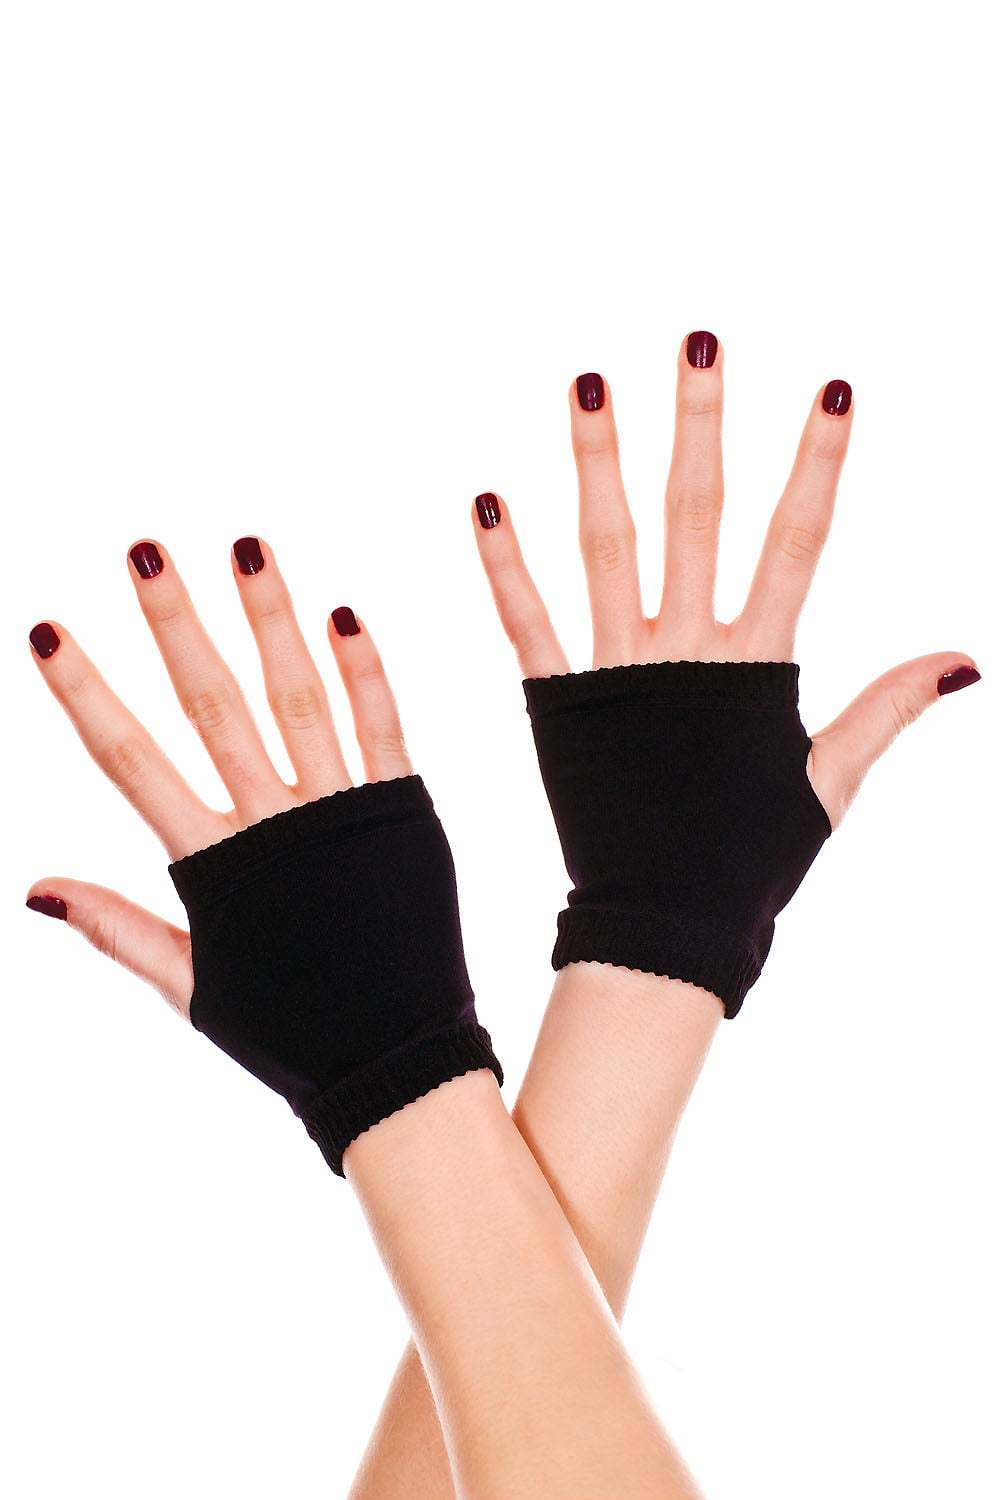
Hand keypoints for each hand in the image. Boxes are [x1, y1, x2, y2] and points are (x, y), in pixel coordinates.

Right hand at [26, 537, 411, 1014]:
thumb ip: (117, 927)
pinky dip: (363, 673)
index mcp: (212, 865)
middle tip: (144, 552)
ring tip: (246, 546)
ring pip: (295, 699)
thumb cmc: (290, 1027)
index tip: (45, 630)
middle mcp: (271, 827)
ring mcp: (339, 814)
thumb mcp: (192, 985)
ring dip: (269, 620)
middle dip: (173, 626)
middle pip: (211, 708)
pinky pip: (381, 730)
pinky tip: (343, 612)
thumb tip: (32, 885)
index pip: (131, 762)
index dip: (86, 694)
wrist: (394, 1059)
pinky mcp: (404, 812)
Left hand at [472, 333, 979, 830]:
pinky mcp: (561, 704)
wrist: (664, 921)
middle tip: (698, 340)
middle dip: (701, 426)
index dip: (817, 468)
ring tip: (585, 382)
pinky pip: (528, 625)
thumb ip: (888, 708)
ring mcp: (620, 673)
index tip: (834, 392)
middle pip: (698, 519)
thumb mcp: (830, 780)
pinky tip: (485, 498)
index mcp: (757, 666)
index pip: (797, 544)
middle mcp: (687, 655)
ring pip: (609, 550)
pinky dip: (504, 566)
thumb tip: (966, 660)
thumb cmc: (750, 856)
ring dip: (597, 464)